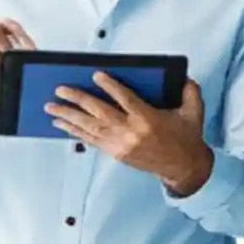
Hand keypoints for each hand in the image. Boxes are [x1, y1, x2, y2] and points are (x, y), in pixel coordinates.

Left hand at [47, 75, 211, 195]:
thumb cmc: (187, 137)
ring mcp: (121, 144)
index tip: (95, 75)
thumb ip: (189, 92)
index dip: (110, 87)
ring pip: (90, 127)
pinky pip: (91, 140)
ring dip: (68, 116)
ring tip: (50, 108)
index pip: (126, 99)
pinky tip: (61, 124)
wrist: (184, 168)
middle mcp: (131, 132)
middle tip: (60, 89)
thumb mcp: (193, 112)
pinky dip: (75, 131)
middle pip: (100, 112)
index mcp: (149, 119)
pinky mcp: (116, 153)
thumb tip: (184, 75)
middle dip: (78, 99)